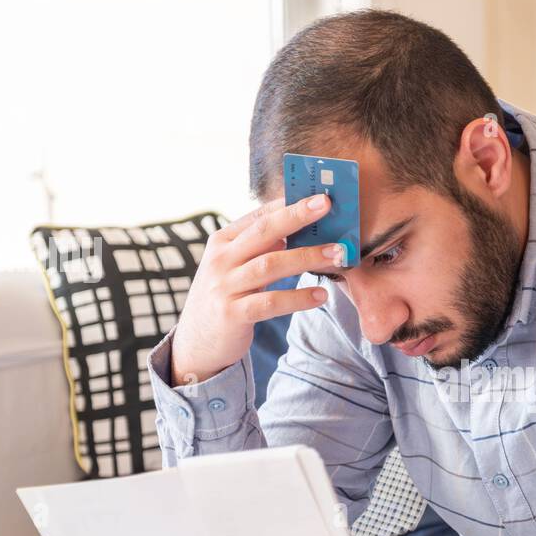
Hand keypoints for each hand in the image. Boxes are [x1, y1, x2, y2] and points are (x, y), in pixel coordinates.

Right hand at [170, 194, 344, 385]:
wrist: (197, 342)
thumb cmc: (226, 298)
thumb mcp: (236, 267)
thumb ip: (261, 248)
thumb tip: (298, 226)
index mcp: (223, 242)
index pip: (259, 216)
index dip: (288, 203)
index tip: (318, 193)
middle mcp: (221, 260)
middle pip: (264, 232)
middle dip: (297, 216)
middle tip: (328, 205)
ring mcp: (225, 287)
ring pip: (271, 265)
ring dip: (307, 257)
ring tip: (338, 253)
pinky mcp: (232, 315)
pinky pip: (271, 303)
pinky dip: (298, 298)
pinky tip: (321, 296)